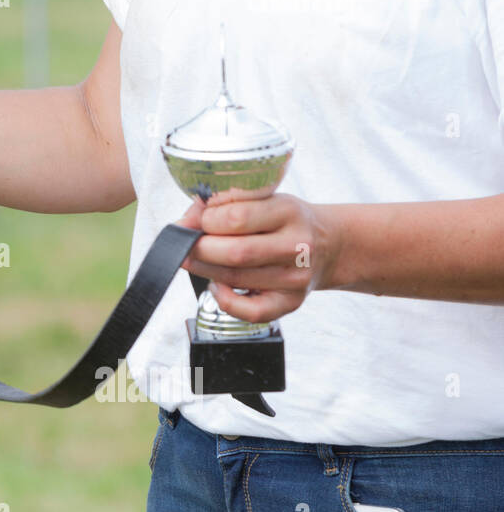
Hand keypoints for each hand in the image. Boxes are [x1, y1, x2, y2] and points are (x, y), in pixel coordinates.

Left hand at [175, 191, 343, 322]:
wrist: (329, 244)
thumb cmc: (284, 220)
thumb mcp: (262, 199)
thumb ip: (222, 204)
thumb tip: (183, 224)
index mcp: (288, 211)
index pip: (236, 217)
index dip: (205, 220)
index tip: (196, 221)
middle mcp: (297, 245)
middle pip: (235, 252)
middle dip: (199, 249)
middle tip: (185, 245)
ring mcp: (296, 277)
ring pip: (236, 279)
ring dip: (204, 270)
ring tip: (195, 260)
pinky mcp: (292, 302)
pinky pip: (252, 311)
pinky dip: (225, 301)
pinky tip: (217, 286)